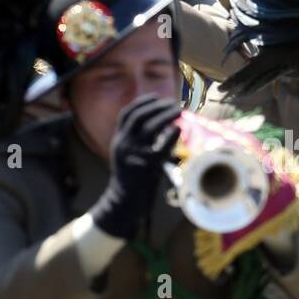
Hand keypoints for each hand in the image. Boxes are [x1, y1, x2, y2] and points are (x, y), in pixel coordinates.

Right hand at [89, 95, 182, 239]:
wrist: (125, 201)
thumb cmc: (131, 178)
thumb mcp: (126, 156)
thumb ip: (136, 141)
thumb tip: (161, 125)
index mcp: (118, 141)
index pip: (126, 115)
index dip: (141, 103)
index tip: (156, 98)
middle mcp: (124, 145)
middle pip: (139, 117)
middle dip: (158, 107)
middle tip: (173, 104)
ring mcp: (135, 154)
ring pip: (150, 127)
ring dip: (166, 115)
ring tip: (179, 111)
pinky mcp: (148, 165)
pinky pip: (162, 145)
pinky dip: (171, 134)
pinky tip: (179, 128)